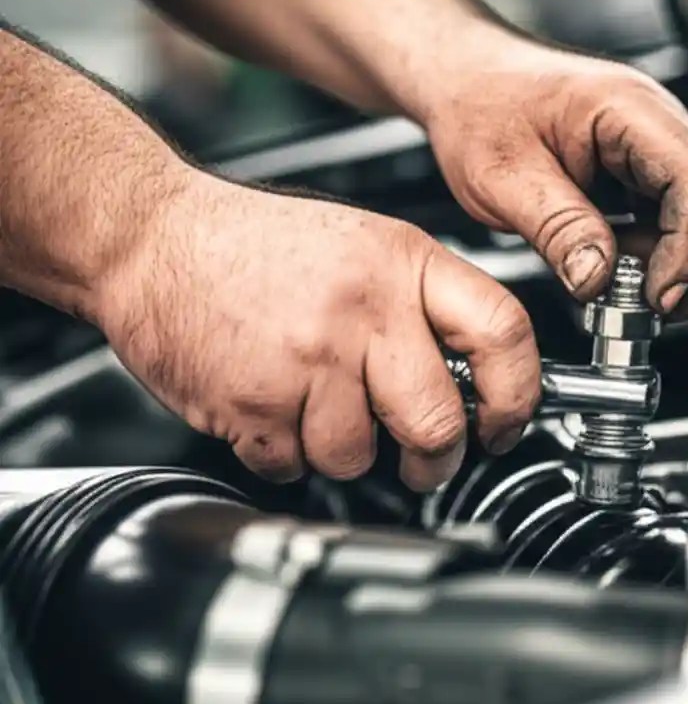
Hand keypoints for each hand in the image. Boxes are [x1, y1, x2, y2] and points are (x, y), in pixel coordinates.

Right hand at [95, 172, 539, 490]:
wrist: (153, 237)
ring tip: (317, 405)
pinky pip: (293, 466)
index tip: (505, 424)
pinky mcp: (253, 401)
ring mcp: (307, 357)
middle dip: (435, 459)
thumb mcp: (370, 247)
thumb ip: (429, 307)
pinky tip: (272, 406)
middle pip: (437, 422)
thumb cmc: (261, 246)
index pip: (504, 332)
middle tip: (423, 458)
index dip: (518, 394)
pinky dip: (284, 454)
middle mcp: (364, 309)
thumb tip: (484, 381)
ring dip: (343, 452)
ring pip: (359, 457)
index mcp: (406, 263)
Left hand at [423, 37, 687, 319]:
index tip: (659, 294)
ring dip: (685, 264)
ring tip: (635, 293)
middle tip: (659, 307)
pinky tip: (624, 270)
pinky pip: (681, 218)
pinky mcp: (648, 171)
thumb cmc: (481, 107)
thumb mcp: (503, 177)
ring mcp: (658, 147)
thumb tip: (598, 281)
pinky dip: (663, 255)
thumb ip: (557, 229)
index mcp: (628, 109)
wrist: (465, 84)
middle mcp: (658, 123)